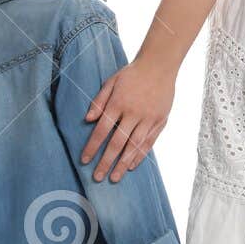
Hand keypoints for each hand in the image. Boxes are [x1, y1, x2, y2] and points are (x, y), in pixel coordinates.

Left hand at [81, 57, 175, 182]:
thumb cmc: (132, 73)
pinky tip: (132, 166)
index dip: (92, 147)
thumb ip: (99, 101)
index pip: (101, 130)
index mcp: (118, 103)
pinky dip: (140, 155)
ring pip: (134, 146)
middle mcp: (133, 113)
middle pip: (117, 143)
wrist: (159, 66)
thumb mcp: (111, 82)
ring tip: (114, 177)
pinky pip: (149, 142)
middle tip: (97, 177)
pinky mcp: (160, 121)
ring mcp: (148, 118)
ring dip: (123, 164)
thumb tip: (87, 119)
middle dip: (106, 162)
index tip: (84, 160)